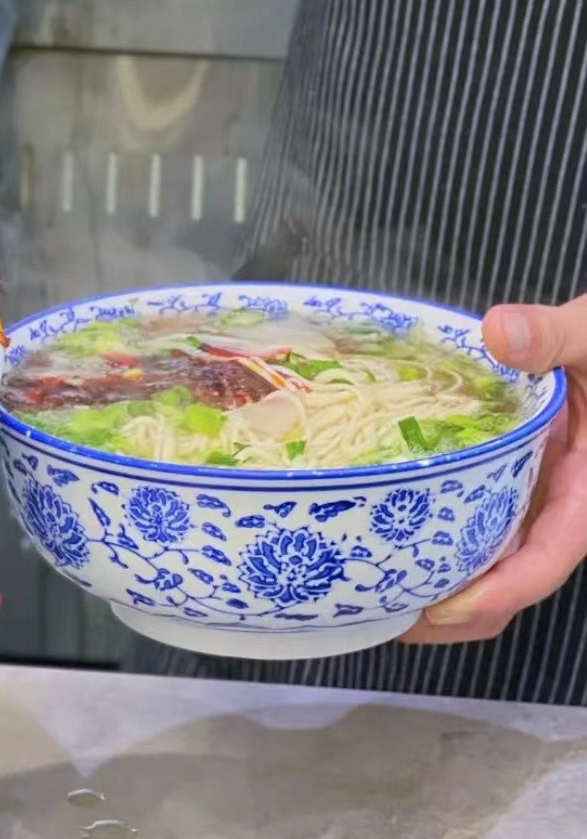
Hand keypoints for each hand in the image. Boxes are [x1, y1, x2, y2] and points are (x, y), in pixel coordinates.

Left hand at [402, 295, 586, 644]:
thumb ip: (554, 335)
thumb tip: (500, 332)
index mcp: (586, 488)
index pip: (548, 558)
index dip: (499, 591)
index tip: (443, 608)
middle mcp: (561, 501)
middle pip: (514, 579)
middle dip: (458, 609)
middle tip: (388, 613)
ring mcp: (536, 493)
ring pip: (496, 559)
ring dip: (446, 582)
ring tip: (380, 589)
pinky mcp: (514, 477)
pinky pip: (482, 521)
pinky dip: (445, 539)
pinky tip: (395, 532)